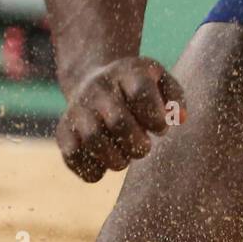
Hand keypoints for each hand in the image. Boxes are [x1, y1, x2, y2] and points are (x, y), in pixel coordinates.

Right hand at [56, 56, 185, 181]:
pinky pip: (73, 156)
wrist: (94, 81)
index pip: (141, 92)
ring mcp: (78, 108)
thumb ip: (175, 99)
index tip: (161, 128)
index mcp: (127, 72)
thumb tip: (179, 119)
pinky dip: (92, 170)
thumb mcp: (161, 82)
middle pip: (118, 120)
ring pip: (93, 140)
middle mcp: (99, 88)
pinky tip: (105, 165)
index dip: (156, 117)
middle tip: (144, 148)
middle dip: (137, 144)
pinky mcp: (63, 130)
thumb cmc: (139, 87)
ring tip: (125, 159)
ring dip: (116, 160)